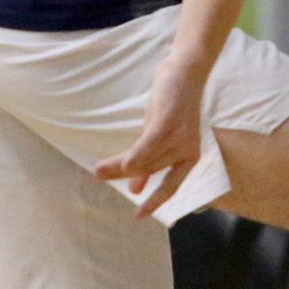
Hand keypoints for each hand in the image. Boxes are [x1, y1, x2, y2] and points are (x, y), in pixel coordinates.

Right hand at [94, 56, 206, 218]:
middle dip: (122, 175)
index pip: (172, 185)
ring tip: (98, 169)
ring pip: (145, 159)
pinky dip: (137, 155)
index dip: (155, 202)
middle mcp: (188, 149)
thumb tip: (136, 188)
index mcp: (190, 156)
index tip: (138, 216)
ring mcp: (179, 136)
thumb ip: (152, 160)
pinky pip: (150, 144)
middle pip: (149, 169)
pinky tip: (124, 164)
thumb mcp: (163, 137)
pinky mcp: (169, 122)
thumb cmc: (174, 105)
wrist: (186, 72)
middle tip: (98, 176)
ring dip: (119, 166)